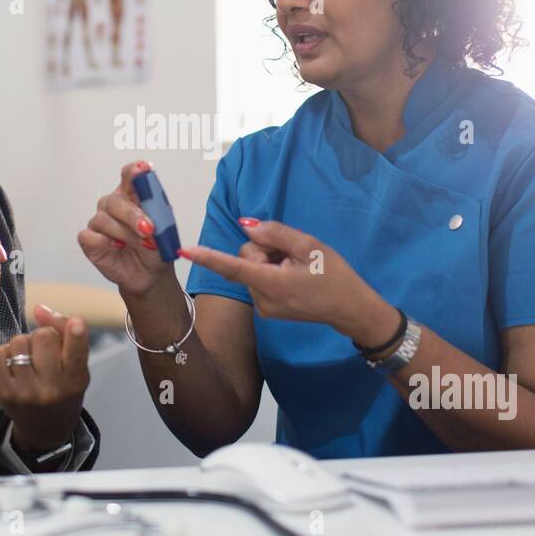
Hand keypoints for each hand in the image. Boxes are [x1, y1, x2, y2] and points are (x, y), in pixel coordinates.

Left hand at [0, 304, 90, 452]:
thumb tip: (38, 308)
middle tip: (45, 351)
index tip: (77, 323)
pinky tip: (15, 364)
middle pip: (43, 336)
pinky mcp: (4, 393)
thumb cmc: (64, 389)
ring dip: (24, 343)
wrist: (45, 429)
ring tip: (30, 358)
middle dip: (43, 336)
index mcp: (76, 380)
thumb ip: (65, 334)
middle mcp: (52, 389)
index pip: (77, 350)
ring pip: (19, 341)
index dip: (76, 333)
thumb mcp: (76, 367)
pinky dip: (6, 352)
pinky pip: (0, 353)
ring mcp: (26, 392)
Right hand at [77, 159, 173, 297]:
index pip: (130, 176)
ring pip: (104, 220)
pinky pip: (89, 236)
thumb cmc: (155, 248)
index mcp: (132, 195)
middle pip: (115, 200)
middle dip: (132, 215)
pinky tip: (118, 247)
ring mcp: (99, 221)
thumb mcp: (164, 232)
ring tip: (143, 244)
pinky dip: (104, 241)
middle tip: (149, 228)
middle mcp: (113, 204)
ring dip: (125, 234)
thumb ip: (158, 219)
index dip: (134, 171)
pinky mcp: (89, 240)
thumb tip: (152, 218)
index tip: (144, 169)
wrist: (150, 273)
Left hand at [181, 218, 383, 334]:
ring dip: (270, 260)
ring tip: (298, 266)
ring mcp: (263, 308)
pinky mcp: (266, 310)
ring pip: (251, 268)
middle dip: (265, 249)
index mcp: (271, 284)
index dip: (208, 257)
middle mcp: (261, 299)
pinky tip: (294, 276)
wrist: (350, 309)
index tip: (184, 251)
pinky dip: (272, 272)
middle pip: (246, 258)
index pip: (233, 266)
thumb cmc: (334, 275)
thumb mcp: (309, 246)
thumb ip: (276, 233)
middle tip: (294, 255)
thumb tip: (246, 226)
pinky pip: (258, 279)